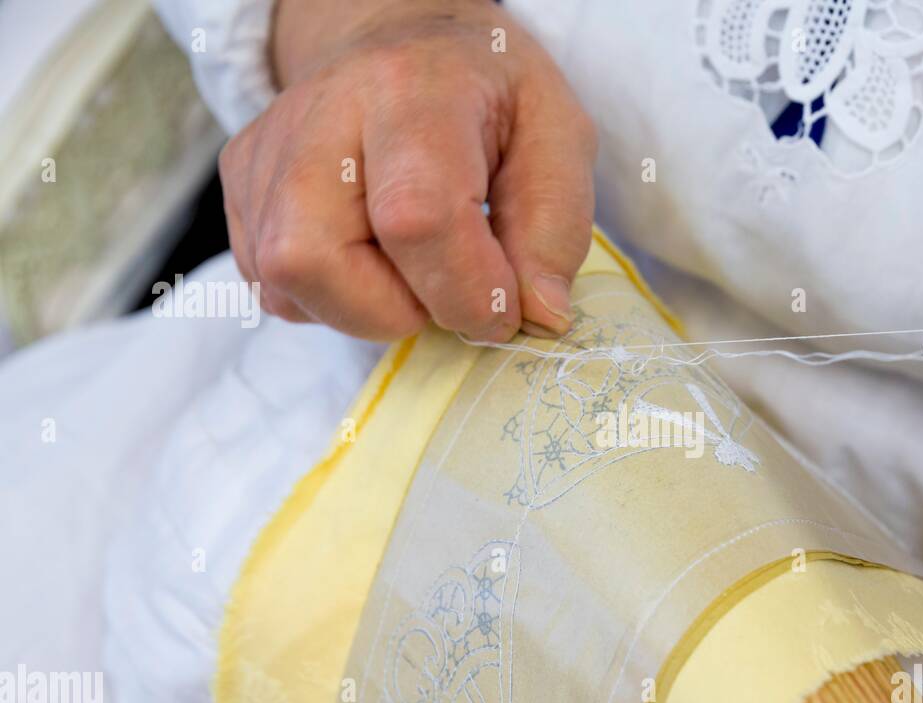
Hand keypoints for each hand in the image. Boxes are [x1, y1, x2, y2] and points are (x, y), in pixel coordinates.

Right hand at [219, 0, 595, 340]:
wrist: (403, 41)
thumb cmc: (487, 96)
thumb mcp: (557, 137)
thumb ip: (555, 230)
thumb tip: (537, 316)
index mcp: (410, 91)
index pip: (415, 219)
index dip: (465, 292)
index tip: (504, 312)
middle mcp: (318, 116)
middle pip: (312, 260)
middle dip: (395, 311)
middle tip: (447, 285)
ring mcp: (266, 152)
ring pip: (286, 285)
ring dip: (366, 307)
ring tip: (412, 264)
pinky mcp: (240, 186)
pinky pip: (275, 289)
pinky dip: (335, 298)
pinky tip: (373, 255)